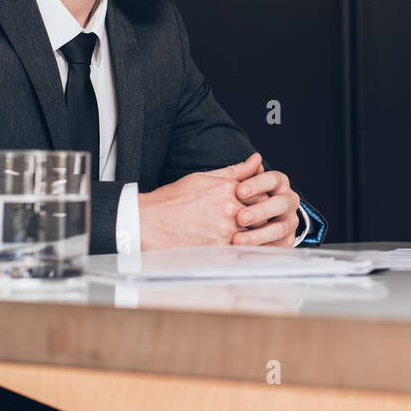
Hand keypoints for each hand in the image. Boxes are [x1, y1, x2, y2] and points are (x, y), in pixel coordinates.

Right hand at [137, 153, 276, 249]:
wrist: (147, 223)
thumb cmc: (173, 200)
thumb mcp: (204, 178)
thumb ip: (234, 171)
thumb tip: (257, 159)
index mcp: (227, 189)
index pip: (262, 194)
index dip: (264, 201)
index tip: (261, 205)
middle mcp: (229, 209)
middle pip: (262, 215)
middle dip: (263, 218)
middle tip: (262, 222)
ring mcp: (224, 231)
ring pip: (255, 235)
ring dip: (257, 237)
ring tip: (254, 237)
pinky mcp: (217, 250)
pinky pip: (241, 251)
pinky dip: (246, 251)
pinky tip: (243, 250)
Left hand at [231, 166, 300, 247]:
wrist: (245, 221)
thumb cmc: (238, 198)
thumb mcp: (237, 184)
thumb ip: (243, 172)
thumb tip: (255, 158)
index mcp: (279, 183)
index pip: (272, 179)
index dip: (257, 185)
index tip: (238, 191)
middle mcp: (288, 201)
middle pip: (280, 203)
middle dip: (260, 211)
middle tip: (241, 218)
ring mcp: (289, 222)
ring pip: (280, 228)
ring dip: (260, 235)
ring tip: (238, 240)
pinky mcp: (286, 241)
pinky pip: (278, 247)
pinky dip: (261, 250)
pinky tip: (245, 253)